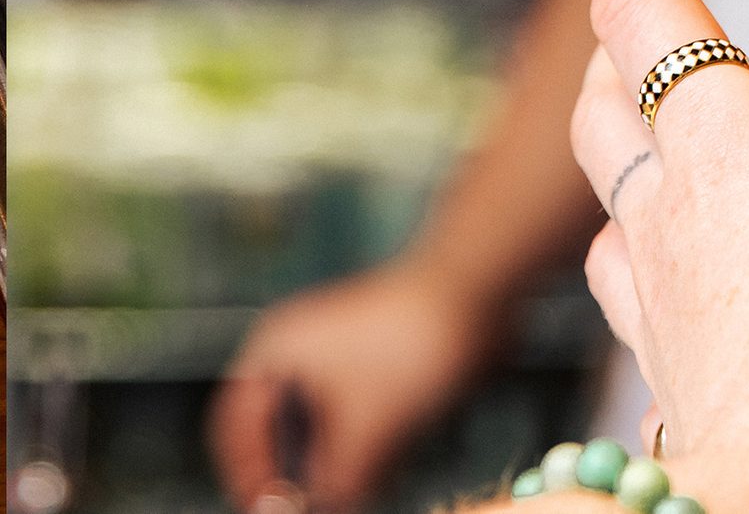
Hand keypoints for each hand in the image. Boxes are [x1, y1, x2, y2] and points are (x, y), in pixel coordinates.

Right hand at [209, 261, 495, 510]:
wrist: (480, 288)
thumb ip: (338, 481)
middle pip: (282, 430)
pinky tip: (389, 462)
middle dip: (303, 473)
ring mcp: (340, 351)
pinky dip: (366, 442)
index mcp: (275, 352)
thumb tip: (325, 508)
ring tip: (363, 485)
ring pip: (325, 425)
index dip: (251, 477)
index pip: (236, 429)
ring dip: (339, 461)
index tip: (274, 510)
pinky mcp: (378, 358)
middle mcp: (299, 349)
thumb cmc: (417, 342)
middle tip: (321, 504)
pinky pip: (358, 412)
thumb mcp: (369, 429)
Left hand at [569, 0, 748, 513]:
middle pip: (604, 95)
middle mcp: (675, 215)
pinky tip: (705, 261)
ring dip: (627, 133)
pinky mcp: (679, 372)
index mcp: (730, 152)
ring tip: (673, 116)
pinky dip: (652, 235)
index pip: (642, 7)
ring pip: (611, 188)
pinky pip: (636, 277)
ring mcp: (663, 300)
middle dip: (623, 27)